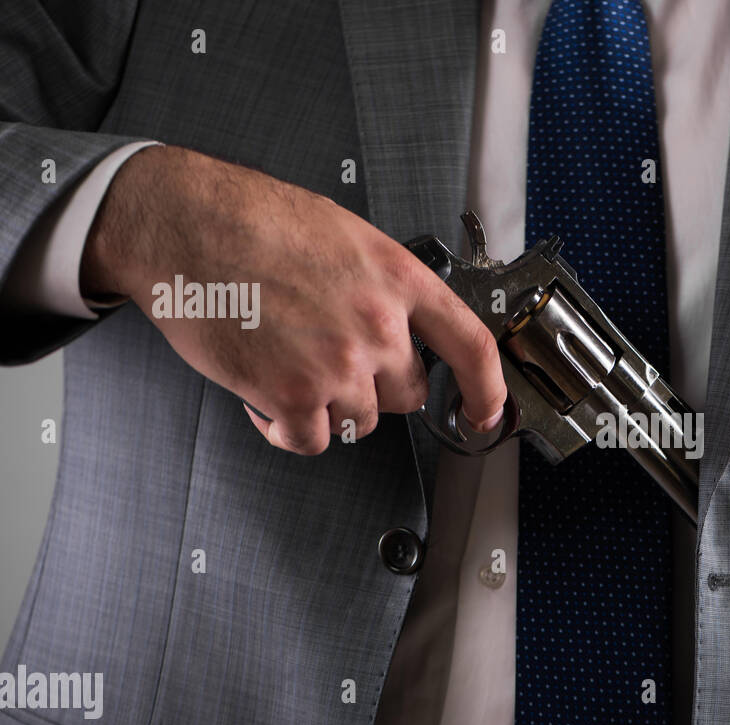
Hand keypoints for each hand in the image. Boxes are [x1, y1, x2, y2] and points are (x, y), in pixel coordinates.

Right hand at [81, 145, 506, 453]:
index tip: (487, 413)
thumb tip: (397, 323)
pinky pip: (311, 440)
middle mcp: (378, 326)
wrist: (181, 223)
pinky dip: (287, 429)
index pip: (470, 346)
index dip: (487, 389)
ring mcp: (338, 364)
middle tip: (329, 359)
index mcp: (398, 279)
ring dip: (326, 406)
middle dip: (373, 386)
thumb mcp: (344, 235)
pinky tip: (266, 398)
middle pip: (405, 394)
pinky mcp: (292, 396)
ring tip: (287, 366)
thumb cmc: (251, 218)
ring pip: (358, 421)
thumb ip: (382, 286)